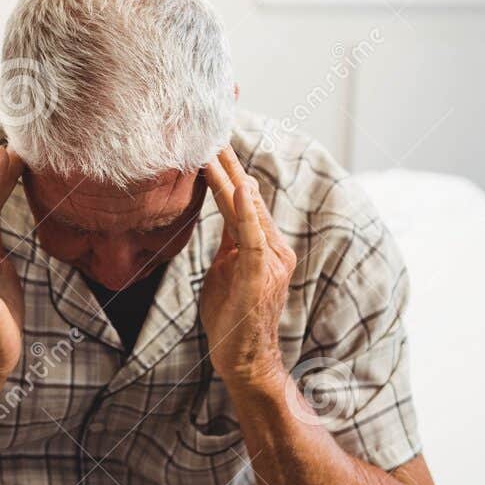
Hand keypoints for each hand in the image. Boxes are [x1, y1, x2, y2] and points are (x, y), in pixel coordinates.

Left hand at [199, 147, 296, 391]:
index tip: (211, 137)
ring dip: (230, 176)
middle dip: (228, 160)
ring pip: (247, 209)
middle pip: (246, 195)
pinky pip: (252, 237)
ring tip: (213, 146)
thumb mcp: (225, 269)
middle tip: (211, 125)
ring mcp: (269, 260)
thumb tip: (223, 213)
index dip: (227, 168)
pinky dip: (246, 211)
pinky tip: (239, 188)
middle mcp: (273, 246)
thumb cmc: (231, 318)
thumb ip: (228, 241)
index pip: (242, 197)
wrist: (243, 359)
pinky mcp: (259, 274)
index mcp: (263, 244)